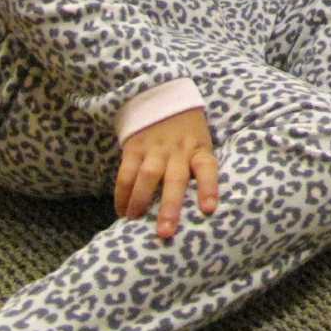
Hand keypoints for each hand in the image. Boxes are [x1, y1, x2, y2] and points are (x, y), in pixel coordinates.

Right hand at [116, 107, 218, 239]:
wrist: (162, 98)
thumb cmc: (186, 132)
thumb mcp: (200, 144)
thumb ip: (197, 170)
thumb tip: (200, 210)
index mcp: (199, 150)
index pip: (207, 168)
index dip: (209, 188)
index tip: (208, 210)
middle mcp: (179, 150)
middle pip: (176, 179)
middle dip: (170, 206)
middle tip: (166, 232)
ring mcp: (155, 148)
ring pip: (148, 176)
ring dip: (140, 200)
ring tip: (134, 221)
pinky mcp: (134, 147)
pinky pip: (126, 172)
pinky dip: (122, 193)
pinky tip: (121, 211)